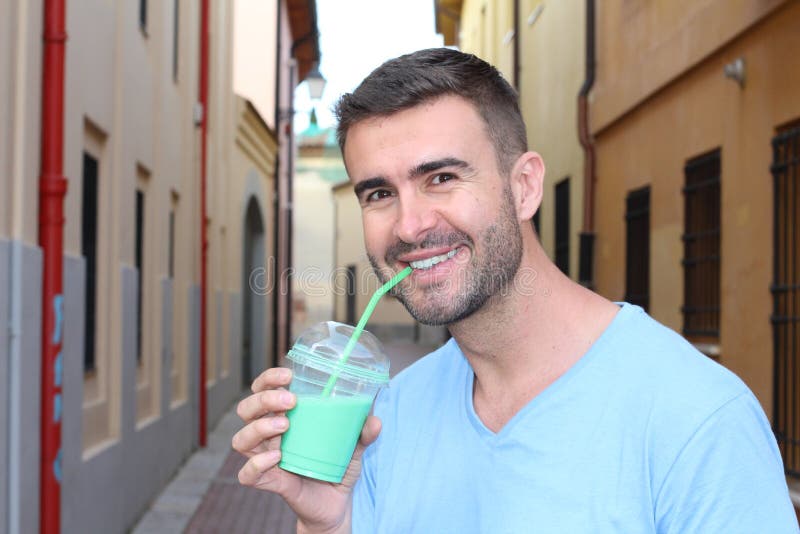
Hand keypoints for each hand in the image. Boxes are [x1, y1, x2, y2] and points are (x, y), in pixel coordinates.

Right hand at [232, 367, 381, 533]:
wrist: (336, 503)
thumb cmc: (337, 466)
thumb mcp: (354, 445)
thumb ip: (363, 432)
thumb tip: (374, 419)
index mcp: (284, 417)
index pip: (262, 390)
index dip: (268, 379)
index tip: (288, 376)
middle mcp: (270, 436)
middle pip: (246, 410)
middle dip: (263, 400)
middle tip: (290, 401)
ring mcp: (267, 459)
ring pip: (241, 440)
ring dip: (259, 428)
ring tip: (285, 425)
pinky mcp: (270, 482)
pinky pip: (247, 474)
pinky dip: (257, 464)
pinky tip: (277, 457)